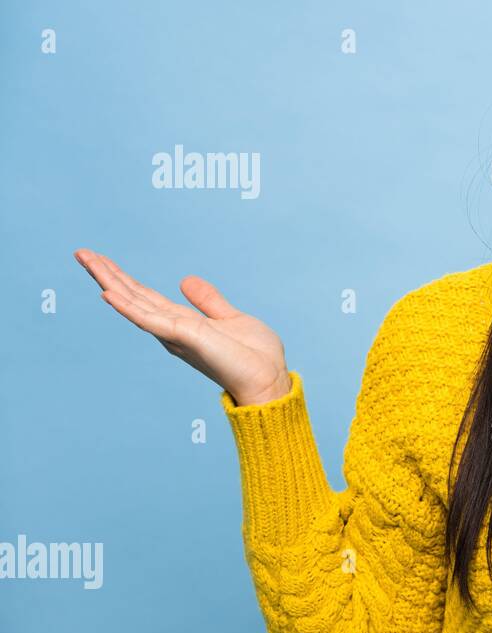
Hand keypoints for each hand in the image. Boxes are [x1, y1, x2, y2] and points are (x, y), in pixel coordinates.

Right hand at [73, 248, 290, 406]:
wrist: (269, 379)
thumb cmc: (254, 357)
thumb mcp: (230, 319)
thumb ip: (208, 301)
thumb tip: (186, 280)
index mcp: (182, 323)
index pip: (146, 296)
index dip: (124, 278)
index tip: (101, 258)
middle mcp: (172, 329)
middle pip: (133, 296)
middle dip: (107, 274)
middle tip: (81, 252)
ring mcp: (176, 334)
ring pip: (134, 303)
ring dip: (109, 281)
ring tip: (86, 260)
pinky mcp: (185, 337)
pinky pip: (150, 319)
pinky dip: (128, 307)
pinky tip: (108, 294)